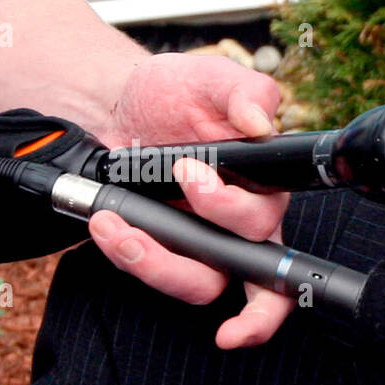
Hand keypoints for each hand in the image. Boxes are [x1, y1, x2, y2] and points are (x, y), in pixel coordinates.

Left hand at [87, 53, 294, 348]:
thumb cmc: (178, 93)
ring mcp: (202, 245)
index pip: (279, 229)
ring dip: (155, 263)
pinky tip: (105, 220)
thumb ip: (247, 94)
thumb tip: (260, 121)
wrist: (120, 103)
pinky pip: (154, 271)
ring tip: (114, 224)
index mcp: (267, 192)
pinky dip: (126, 251)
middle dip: (234, 301)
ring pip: (200, 285)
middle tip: (203, 304)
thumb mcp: (213, 79)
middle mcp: (242, 230)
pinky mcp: (164, 250)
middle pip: (257, 283)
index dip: (254, 235)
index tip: (205, 195)